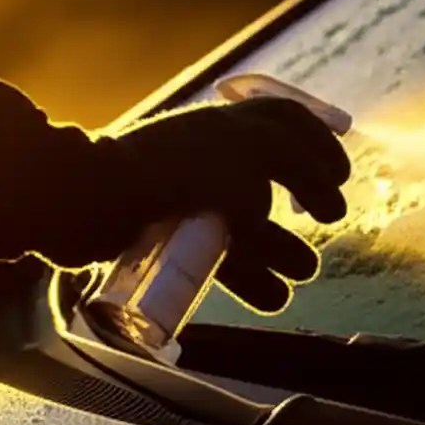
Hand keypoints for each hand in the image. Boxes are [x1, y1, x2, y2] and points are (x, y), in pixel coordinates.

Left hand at [80, 97, 350, 311]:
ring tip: (304, 274)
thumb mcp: (239, 158)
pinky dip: (250, 277)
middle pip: (273, 178)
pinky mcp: (168, 240)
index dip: (320, 148)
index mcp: (224, 129)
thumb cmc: (163, 173)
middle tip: (331, 220)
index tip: (340, 178)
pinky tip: (272, 298)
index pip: (285, 125)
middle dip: (307, 200)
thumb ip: (282, 170)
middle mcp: (209, 161)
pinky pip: (219, 258)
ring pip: (249, 225)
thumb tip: (284, 217)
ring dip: (283, 249)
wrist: (83, 202)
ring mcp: (189, 202)